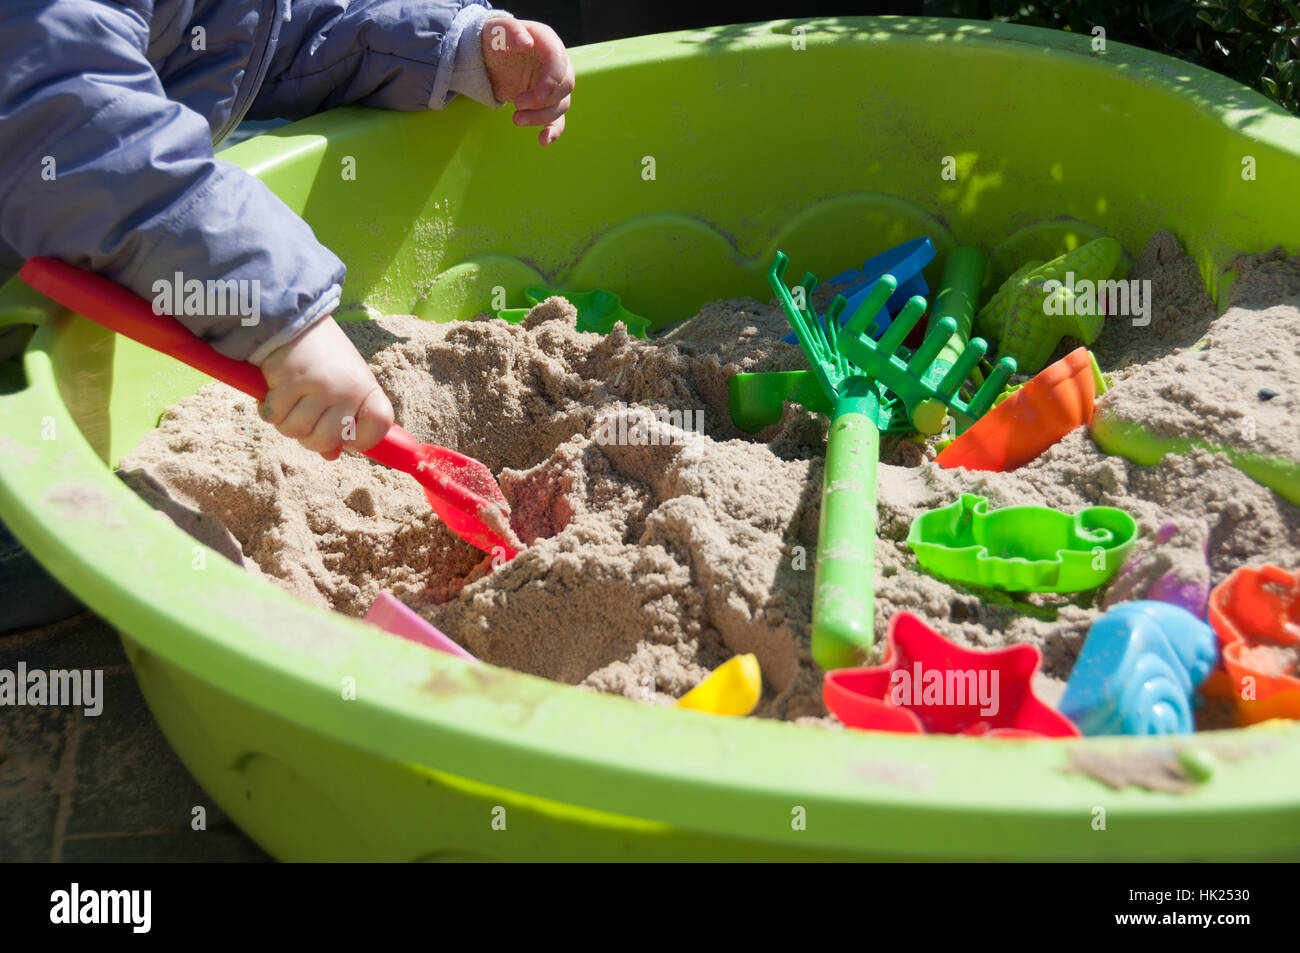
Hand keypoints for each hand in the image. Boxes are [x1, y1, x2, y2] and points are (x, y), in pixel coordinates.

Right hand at [258, 317, 394, 459]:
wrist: (292, 319)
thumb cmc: (322, 358)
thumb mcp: (341, 385)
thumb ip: (341, 419)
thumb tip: (331, 456)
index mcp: (368, 389)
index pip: (379, 428)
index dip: (362, 441)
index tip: (347, 439)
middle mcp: (349, 390)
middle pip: (325, 441)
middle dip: (308, 437)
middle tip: (304, 416)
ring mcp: (321, 386)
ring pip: (296, 431)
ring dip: (286, 422)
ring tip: (289, 399)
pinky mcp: (291, 381)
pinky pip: (274, 416)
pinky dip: (269, 409)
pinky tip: (273, 391)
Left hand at [482, 17, 573, 144]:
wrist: (496, 53)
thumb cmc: (498, 38)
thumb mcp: (499, 29)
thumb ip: (511, 30)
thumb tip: (526, 43)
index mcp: (549, 44)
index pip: (559, 63)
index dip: (551, 81)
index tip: (537, 96)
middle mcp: (558, 65)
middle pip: (564, 88)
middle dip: (542, 101)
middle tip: (516, 104)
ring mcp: (555, 86)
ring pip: (560, 106)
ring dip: (540, 117)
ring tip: (516, 119)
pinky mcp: (548, 103)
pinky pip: (557, 120)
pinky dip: (553, 131)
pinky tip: (543, 141)